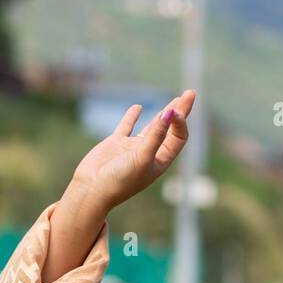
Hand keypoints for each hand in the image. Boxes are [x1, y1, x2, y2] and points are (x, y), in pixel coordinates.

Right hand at [70, 89, 196, 209]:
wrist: (92, 189)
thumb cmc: (120, 180)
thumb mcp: (142, 157)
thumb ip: (156, 135)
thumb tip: (169, 112)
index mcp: (160, 161)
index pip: (178, 138)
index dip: (180, 122)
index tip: (176, 109)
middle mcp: (149, 154)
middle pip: (170, 129)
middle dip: (180, 111)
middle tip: (190, 93)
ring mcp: (132, 148)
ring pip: (152, 126)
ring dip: (164, 113)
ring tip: (175, 100)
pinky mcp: (116, 144)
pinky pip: (126, 127)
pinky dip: (132, 117)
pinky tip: (138, 107)